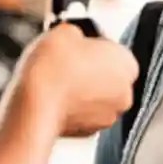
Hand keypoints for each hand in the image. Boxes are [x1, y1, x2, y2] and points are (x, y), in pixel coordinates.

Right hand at [11, 23, 138, 137]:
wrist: (34, 105)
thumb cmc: (53, 67)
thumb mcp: (65, 30)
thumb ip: (78, 32)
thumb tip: (74, 36)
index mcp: (127, 63)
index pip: (114, 50)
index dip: (93, 46)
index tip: (77, 45)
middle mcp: (125, 93)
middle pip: (109, 76)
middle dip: (90, 70)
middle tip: (66, 63)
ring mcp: (108, 116)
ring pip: (96, 98)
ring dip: (82, 91)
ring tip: (57, 81)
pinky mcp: (89, 133)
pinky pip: (84, 115)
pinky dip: (73, 108)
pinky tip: (55, 98)